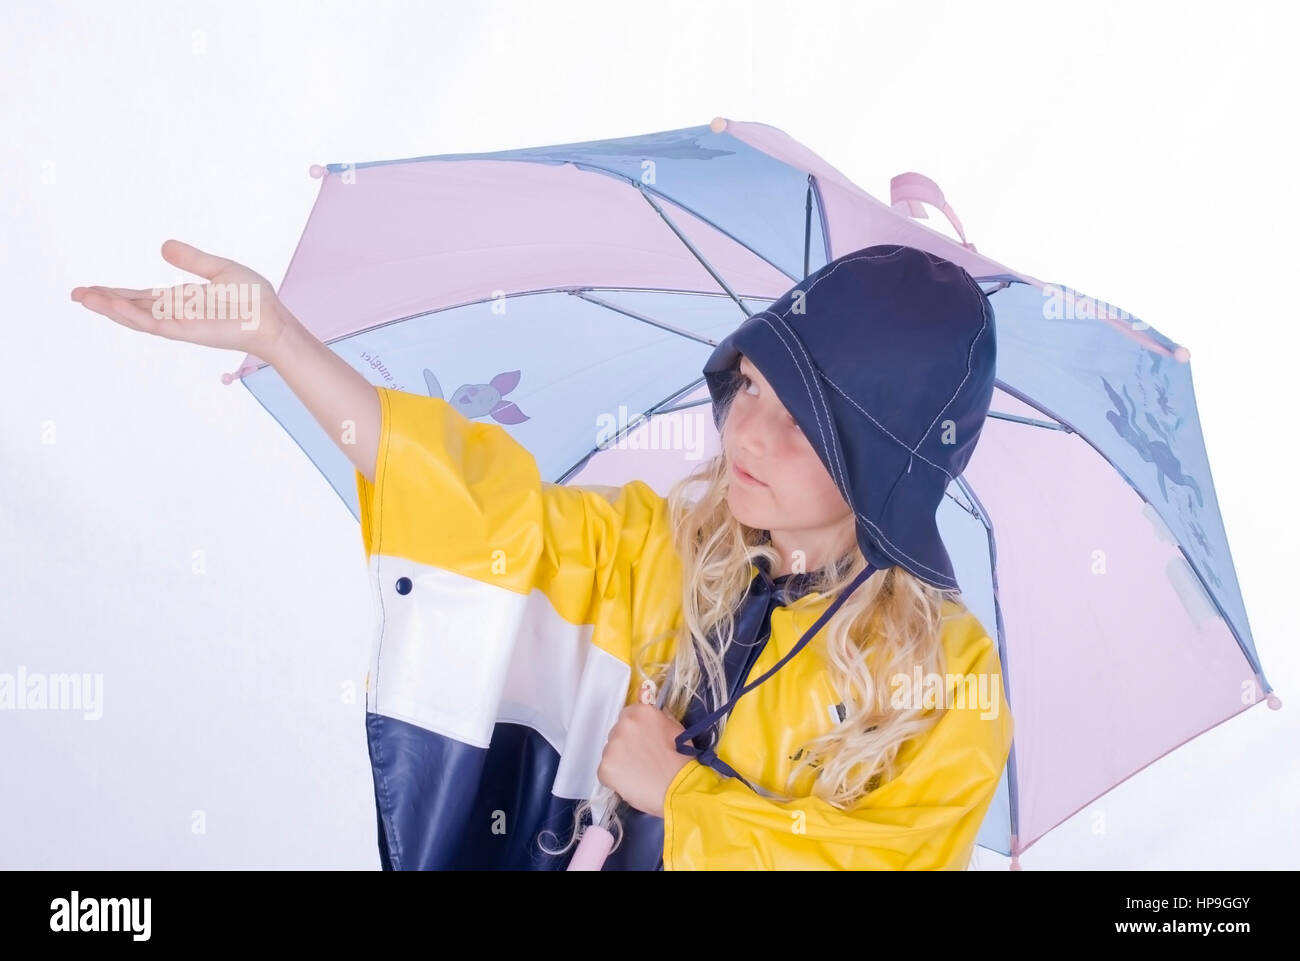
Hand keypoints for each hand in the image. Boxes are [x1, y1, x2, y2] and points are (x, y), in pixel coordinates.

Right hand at [70, 239, 293, 357]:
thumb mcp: (219, 269)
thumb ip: (192, 260)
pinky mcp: (185, 331)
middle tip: (75, 294)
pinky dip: (132, 315)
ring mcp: (178, 323)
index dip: (117, 293)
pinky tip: (113, 307)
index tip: (92, 288)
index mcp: (181, 300)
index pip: (142, 297)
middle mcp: (176, 313)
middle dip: (104, 301)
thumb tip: (162, 246)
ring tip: (84, 298)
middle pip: (132, 307)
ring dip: (110, 308)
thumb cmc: (254, 298)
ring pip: (136, 317)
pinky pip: (153, 324)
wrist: (271, 318)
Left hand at [596, 703, 692, 818]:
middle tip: (641, 759)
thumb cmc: (681, 762)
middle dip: (626, 745)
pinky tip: (631, 782)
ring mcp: (612, 746)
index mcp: (642, 713)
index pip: (628, 715)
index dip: (635, 730)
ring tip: (639, 773)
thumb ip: (660, 719)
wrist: (679, 788)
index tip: (640, 740)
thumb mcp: (677, 730)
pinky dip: (615, 778)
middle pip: (617, 733)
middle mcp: (624, 725)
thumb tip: (652, 717)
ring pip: (610, 752)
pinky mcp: (605, 767)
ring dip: (620, 761)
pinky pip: (605, 771)